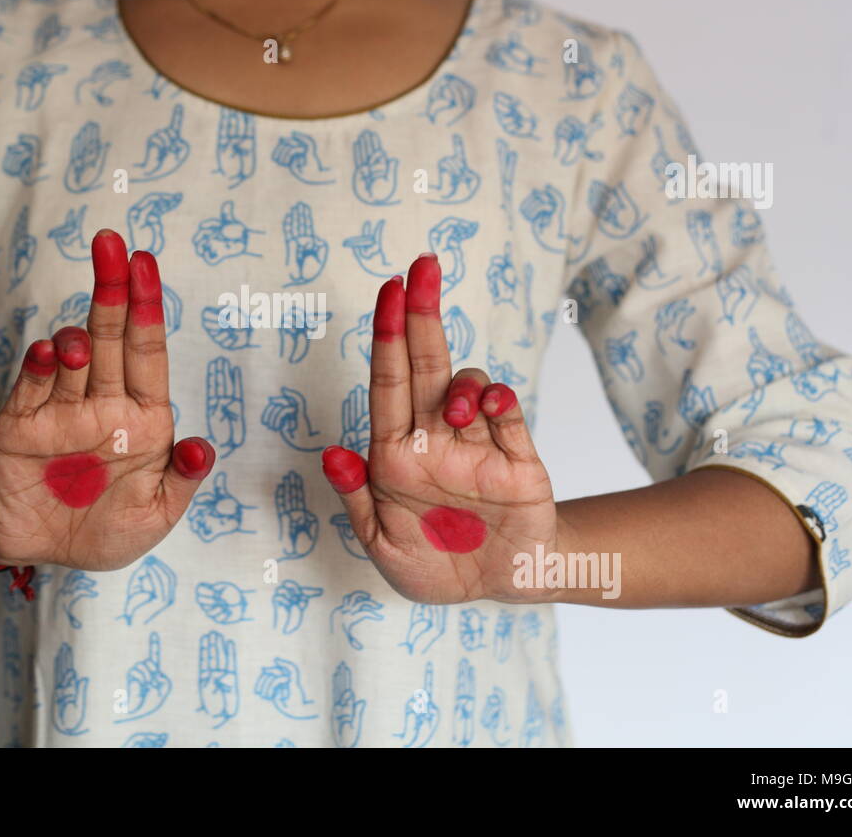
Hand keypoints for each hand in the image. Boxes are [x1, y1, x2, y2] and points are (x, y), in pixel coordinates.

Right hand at [0, 228, 214, 569]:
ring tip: (76, 344)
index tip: (145, 262)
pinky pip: (30, 387)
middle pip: (109, 336)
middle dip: (112, 290)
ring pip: (70, 357)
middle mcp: (104, 402)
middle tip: (110, 243)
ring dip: (75, 340)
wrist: (39, 552)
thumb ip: (181, 481)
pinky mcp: (20, 424)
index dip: (147, 307)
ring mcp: (60, 409)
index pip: (148, 351)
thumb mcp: (155, 515)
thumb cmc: (104, 530)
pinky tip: (46, 354)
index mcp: (145, 418)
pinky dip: (37, 367)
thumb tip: (202, 448)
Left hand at [319, 253, 558, 604]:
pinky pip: (509, 417)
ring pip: (468, 386)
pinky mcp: (518, 459)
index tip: (389, 287)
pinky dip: (500, 401)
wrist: (500, 587)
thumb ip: (356, 501)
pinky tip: (489, 405)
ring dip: (461, 384)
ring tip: (459, 413)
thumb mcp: (382, 546)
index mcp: (394, 454)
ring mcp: (477, 444)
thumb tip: (333, 453)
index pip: (387, 382)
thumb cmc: (433, 565)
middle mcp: (434, 438)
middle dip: (422, 314)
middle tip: (423, 265)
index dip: (387, 333)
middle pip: (426, 364)